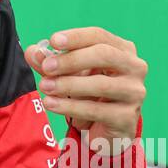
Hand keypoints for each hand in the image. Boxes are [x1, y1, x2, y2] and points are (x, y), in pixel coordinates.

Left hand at [25, 27, 146, 156]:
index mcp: (122, 50)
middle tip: (47, 67)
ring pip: (101, 85)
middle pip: (104, 55)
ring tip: (45, 87)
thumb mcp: (68, 75)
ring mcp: (134, 93)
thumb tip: (33, 52)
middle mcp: (135, 67)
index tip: (53, 41)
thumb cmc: (88, 95)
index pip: (99, 36)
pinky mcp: (127, 117)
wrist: (103, 131)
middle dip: (72, 60)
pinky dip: (70, 106)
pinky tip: (51, 104)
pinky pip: (96, 110)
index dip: (76, 37)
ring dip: (68, 85)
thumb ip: (51, 62)